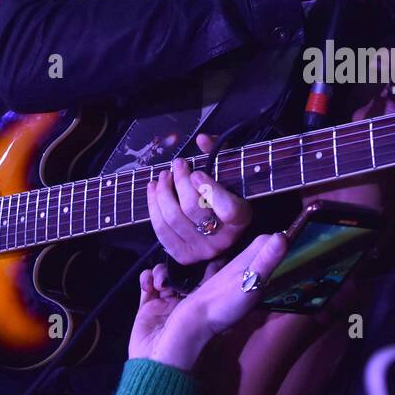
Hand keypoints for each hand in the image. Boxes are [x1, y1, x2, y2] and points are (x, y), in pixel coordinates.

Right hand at [130, 232, 289, 368]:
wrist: (172, 351)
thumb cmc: (214, 318)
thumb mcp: (246, 287)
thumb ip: (263, 261)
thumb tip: (282, 236)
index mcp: (223, 289)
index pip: (228, 262)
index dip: (223, 246)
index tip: (216, 228)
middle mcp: (200, 294)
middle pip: (194, 266)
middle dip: (186, 255)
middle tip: (183, 251)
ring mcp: (174, 300)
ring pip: (169, 271)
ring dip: (164, 269)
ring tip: (164, 281)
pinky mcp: (152, 306)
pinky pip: (148, 283)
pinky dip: (148, 278)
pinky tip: (152, 284)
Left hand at [146, 133, 251, 264]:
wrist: (224, 228)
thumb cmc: (230, 194)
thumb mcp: (232, 172)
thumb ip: (220, 152)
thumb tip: (201, 139)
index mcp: (242, 219)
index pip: (228, 209)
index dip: (209, 190)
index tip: (196, 172)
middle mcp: (223, 239)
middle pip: (193, 209)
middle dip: (179, 182)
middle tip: (177, 164)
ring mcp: (201, 250)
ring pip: (173, 218)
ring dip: (162, 191)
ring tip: (164, 175)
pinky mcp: (183, 255)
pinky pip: (161, 230)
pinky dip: (153, 206)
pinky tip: (153, 190)